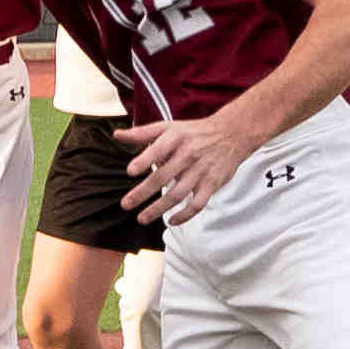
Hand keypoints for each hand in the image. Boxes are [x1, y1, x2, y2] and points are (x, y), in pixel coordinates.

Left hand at [116, 113, 255, 224]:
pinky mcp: (212, 183)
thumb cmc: (193, 132)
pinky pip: (198, 203)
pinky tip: (171, 221)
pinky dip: (185, 215)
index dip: (144, 161)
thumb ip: (141, 133)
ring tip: (142, 218)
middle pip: (163, 177)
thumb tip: (117, 135)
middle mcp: (188, 155)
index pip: (158, 150)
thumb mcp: (168, 127)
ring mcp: (200, 171)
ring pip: (178, 194)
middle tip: (126, 205)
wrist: (232, 134)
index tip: (130, 172)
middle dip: (143, 192)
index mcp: (175, 139)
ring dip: (159, 209)